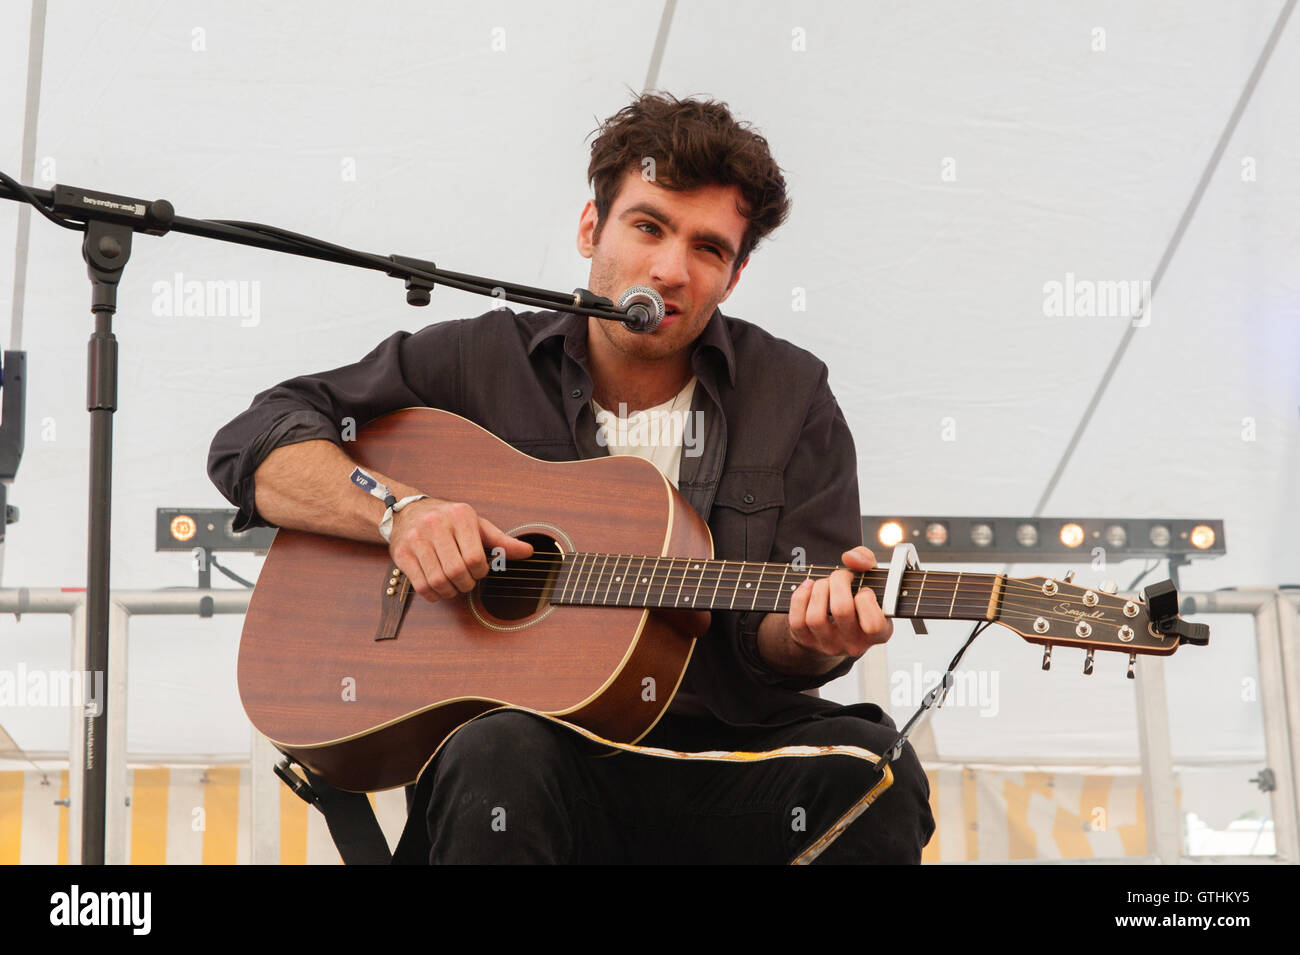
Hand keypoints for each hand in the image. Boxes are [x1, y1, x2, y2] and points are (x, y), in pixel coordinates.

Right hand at [387, 497, 532, 601]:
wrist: (408, 511)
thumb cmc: (448, 520)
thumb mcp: (477, 524)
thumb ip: (501, 540)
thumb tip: (528, 551)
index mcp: (460, 516)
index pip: (474, 557)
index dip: (480, 572)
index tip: (479, 570)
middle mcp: (435, 525)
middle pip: (456, 571)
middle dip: (466, 584)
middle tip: (467, 582)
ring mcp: (416, 539)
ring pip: (438, 580)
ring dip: (450, 591)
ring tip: (454, 586)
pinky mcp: (401, 553)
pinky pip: (420, 585)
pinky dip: (433, 594)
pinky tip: (438, 589)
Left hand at [786, 545, 892, 658]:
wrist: (836, 621)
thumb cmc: (858, 596)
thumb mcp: (869, 577)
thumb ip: (866, 560)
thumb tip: (850, 558)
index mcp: (879, 633)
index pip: (873, 624)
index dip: (866, 599)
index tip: (864, 589)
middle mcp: (855, 645)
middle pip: (841, 610)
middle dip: (838, 582)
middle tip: (840, 576)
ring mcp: (829, 646)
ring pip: (816, 618)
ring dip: (819, 589)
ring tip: (824, 583)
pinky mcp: (807, 642)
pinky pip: (797, 621)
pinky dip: (801, 596)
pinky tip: (809, 587)